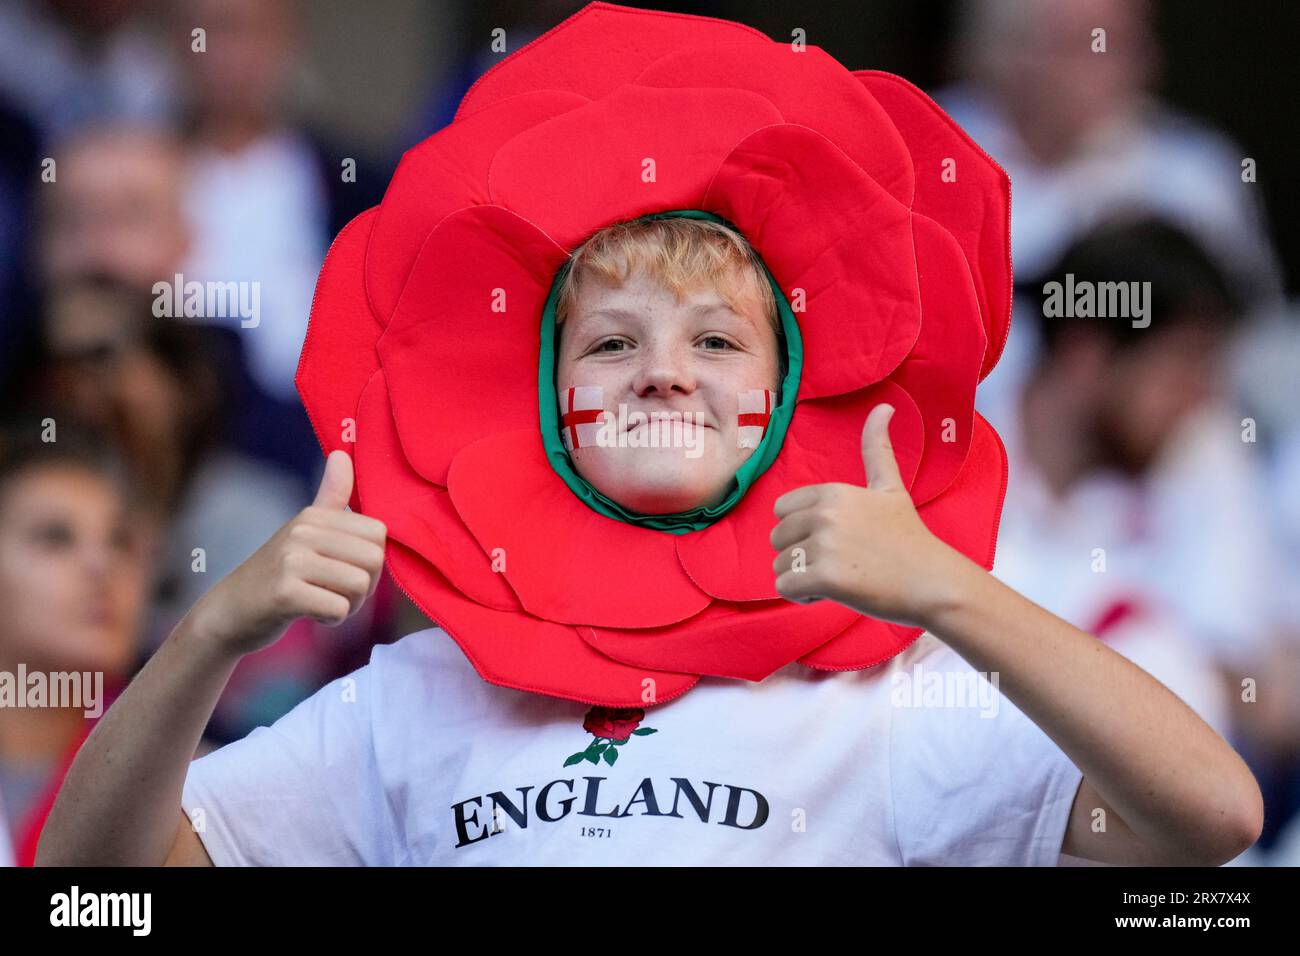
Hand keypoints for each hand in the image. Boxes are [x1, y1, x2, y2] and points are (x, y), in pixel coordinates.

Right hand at [189, 450, 387, 656]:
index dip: (370, 561)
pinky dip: (331, 620)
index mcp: (313, 516)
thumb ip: (330, 497)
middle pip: (375, 560)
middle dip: (363, 586)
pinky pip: (339, 609)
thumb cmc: (277, 574)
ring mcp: (291, 560)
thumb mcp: (304, 532)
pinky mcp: (284, 593)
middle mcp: (302, 531)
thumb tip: (343, 453)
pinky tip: (308, 614)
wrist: (228, 612)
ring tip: (320, 602)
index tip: (342, 570)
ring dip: (348, 605)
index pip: (379, 533)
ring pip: (359, 586)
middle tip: (333, 591)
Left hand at [770, 404, 968, 628]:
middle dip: (801, 555)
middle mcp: (825, 514)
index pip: (782, 510)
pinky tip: (833, 593)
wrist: (934, 583)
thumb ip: (877, 449)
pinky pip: (785, 587)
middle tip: (842, 562)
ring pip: (780, 565)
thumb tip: (884, 405)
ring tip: (842, 578)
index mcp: (833, 492)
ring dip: (803, 578)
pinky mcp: (824, 577)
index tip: (838, 540)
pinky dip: (803, 595)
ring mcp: (824, 545)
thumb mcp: (890, 488)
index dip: (803, 530)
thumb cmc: (910, 539)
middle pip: (778, 538)